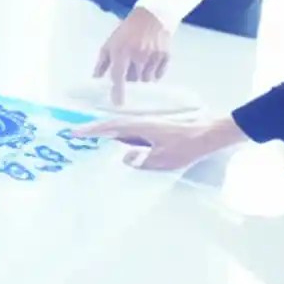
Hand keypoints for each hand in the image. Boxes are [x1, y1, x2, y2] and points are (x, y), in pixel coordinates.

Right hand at [75, 116, 248, 170]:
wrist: (210, 135)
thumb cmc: (187, 146)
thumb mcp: (163, 159)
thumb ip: (141, 160)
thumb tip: (124, 158)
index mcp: (139, 127)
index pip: (109, 127)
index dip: (91, 130)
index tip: (73, 132)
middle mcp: (141, 123)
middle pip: (112, 126)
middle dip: (94, 131)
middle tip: (76, 138)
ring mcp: (147, 127)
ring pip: (121, 131)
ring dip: (106, 136)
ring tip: (91, 144)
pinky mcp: (154, 132)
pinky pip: (130, 135)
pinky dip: (119, 140)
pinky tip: (117, 149)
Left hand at [94, 8, 170, 105]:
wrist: (153, 16)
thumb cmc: (127, 31)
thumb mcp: (110, 44)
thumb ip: (102, 63)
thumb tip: (96, 79)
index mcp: (122, 52)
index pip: (119, 77)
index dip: (118, 91)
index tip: (118, 103)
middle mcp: (138, 55)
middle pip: (134, 80)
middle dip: (130, 79)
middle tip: (129, 68)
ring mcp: (153, 56)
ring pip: (146, 79)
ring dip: (142, 76)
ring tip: (140, 63)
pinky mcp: (166, 56)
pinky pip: (158, 74)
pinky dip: (153, 73)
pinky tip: (150, 63)